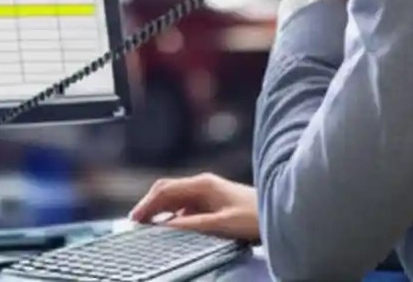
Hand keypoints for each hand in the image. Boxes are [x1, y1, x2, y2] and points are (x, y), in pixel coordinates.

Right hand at [128, 173, 258, 241]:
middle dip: (149, 205)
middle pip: (166, 191)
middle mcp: (202, 184)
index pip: (165, 189)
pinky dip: (171, 216)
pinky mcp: (211, 202)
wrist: (278, 209)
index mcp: (202, 184)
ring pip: (174, 199)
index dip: (147, 203)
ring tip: (146, 227)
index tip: (134, 219)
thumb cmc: (253, 216)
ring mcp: (206, 192)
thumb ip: (192, 224)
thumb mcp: (221, 223)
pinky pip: (184, 207)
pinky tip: (167, 228)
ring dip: (159, 211)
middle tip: (135, 224)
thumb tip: (164, 227)